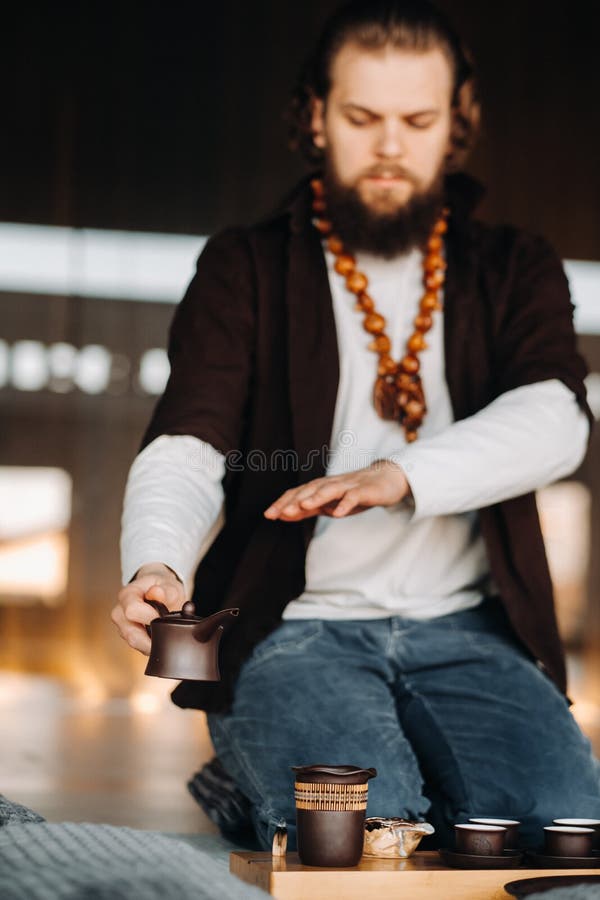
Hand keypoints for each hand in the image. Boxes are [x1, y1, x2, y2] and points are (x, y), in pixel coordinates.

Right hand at [110, 562, 185, 655]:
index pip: (131, 610)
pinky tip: (160, 638)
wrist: (159, 592)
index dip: (149, 616)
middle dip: (151, 635)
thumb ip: (166, 590)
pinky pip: (139, 647)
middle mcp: (120, 612)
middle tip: (168, 630)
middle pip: (130, 633)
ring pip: (134, 643)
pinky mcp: (128, 637)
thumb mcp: (169, 584)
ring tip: (165, 634)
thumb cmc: (162, 587)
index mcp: (127, 595)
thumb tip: (156, 592)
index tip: (164, 617)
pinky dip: (151, 645)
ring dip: (152, 641)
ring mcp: (122, 626)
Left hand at [263, 459, 409, 521]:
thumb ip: (309, 508)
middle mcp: (331, 484)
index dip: (283, 503)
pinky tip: (338, 513)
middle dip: (293, 501)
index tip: (268, 515)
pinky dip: (345, 503)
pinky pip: (354, 496)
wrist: (387, 481)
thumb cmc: (355, 493)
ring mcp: (348, 485)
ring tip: (302, 506)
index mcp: (321, 488)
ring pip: (329, 490)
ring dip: (315, 497)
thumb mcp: (330, 504)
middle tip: (278, 513)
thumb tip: (284, 514)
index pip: (298, 494)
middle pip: (309, 490)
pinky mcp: (365, 490)